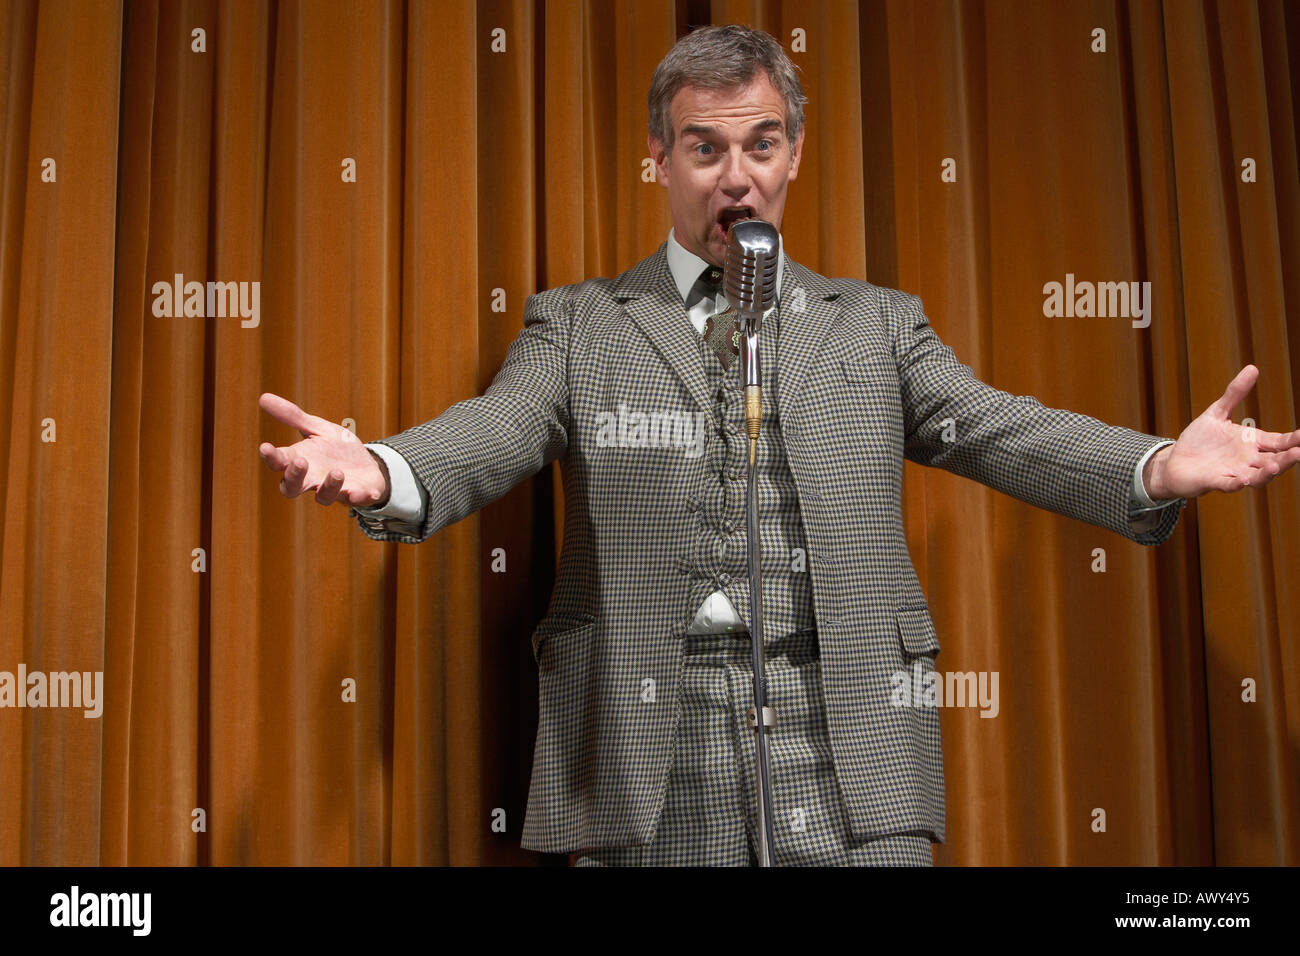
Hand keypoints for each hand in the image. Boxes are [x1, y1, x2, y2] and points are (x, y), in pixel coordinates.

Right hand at [257, 393, 390, 506]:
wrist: (367, 464)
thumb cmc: (337, 448)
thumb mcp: (317, 428)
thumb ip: (293, 417)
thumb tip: (263, 397)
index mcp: (300, 461)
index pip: (279, 462)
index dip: (271, 457)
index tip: (265, 446)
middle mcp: (312, 480)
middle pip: (292, 488)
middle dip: (294, 476)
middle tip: (301, 461)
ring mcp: (333, 490)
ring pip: (323, 497)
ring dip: (329, 486)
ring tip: (337, 472)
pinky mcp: (355, 495)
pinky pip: (356, 499)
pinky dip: (361, 497)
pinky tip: (370, 493)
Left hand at [1145, 365, 1299, 498]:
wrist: (1175, 461)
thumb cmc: (1199, 440)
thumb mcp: (1217, 413)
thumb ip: (1234, 394)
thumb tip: (1253, 368)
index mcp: (1252, 443)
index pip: (1279, 442)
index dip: (1294, 440)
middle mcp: (1248, 460)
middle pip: (1274, 461)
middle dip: (1287, 458)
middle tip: (1299, 452)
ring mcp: (1234, 472)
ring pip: (1258, 476)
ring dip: (1267, 473)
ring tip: (1277, 466)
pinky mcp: (1215, 482)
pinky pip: (1229, 485)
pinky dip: (1237, 483)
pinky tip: (1243, 480)